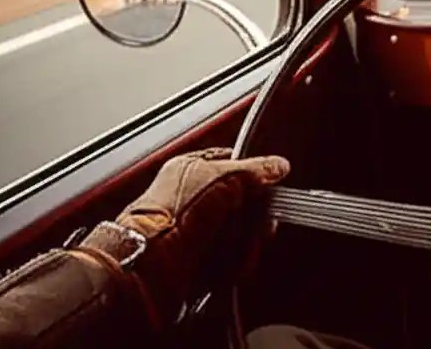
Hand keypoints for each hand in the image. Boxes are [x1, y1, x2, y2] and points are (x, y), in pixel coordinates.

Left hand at [78, 147, 289, 327]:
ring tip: (238, 247)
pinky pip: (230, 261)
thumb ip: (258, 169)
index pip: (234, 165)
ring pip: (239, 236)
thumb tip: (278, 166)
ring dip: (245, 245)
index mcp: (191, 169)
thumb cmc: (176, 214)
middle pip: (242, 205)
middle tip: (257, 224)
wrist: (152, 264)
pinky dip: (233, 266)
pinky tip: (228, 265)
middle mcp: (191, 199)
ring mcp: (194, 233)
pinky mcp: (197, 262)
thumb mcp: (227, 177)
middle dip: (254, 219)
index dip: (255, 176)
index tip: (269, 186)